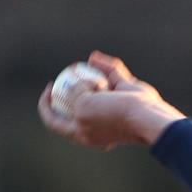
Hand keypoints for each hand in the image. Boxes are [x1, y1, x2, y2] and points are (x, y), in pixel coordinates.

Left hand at [38, 51, 185, 150]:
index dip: (46, 106)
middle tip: (66, 74)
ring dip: (87, 75)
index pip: (55, 122)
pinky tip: (95, 58)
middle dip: (70, 87)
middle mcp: (96, 123)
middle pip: (75, 103)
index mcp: (83, 134)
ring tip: (82, 64)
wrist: (145, 117)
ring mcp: (111, 109)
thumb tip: (78, 81)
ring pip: (95, 87)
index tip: (49, 91)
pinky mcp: (125, 95)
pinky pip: (111, 77)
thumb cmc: (112, 116)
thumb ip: (74, 92)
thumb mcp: (84, 106)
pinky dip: (104, 67)